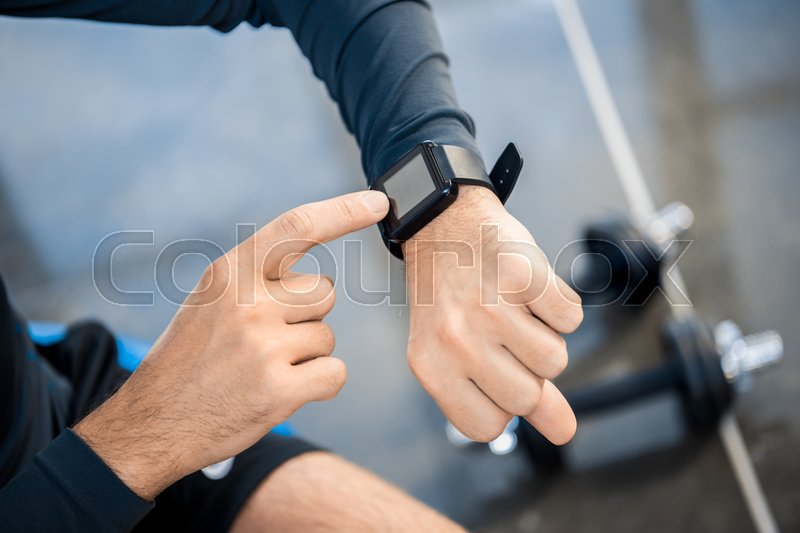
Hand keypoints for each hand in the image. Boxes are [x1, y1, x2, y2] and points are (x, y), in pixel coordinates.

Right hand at [75, 190, 388, 499]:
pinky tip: (282, 391)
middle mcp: (248, 303)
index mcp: (230, 272)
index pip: (296, 227)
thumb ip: (258, 278)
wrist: (153, 421)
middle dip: (307, 315)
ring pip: (327, 336)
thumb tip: (318, 274)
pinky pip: (335, 373)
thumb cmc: (192, 356)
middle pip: (324, 291)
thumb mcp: (211, 299)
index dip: (343, 211)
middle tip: (265, 339)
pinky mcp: (278, 391)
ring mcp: (263, 347)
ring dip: (306, 353)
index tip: (379, 202)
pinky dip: (319, 384)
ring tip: (262, 368)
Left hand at [403, 186, 581, 443]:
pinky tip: (526, 289)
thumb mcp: (461, 351)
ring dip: (545, 336)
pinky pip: (571, 318)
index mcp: (430, 367)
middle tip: (501, 335)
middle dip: (525, 371)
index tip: (491, 373)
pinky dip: (559, 305)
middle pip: (527, 396)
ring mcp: (488, 306)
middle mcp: (455, 340)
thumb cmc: (451, 293)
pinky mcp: (520, 273)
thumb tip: (564, 432)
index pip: (487, 427)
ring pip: (555, 359)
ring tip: (512, 309)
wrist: (444, 225)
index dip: (500, 403)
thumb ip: (512, 398)